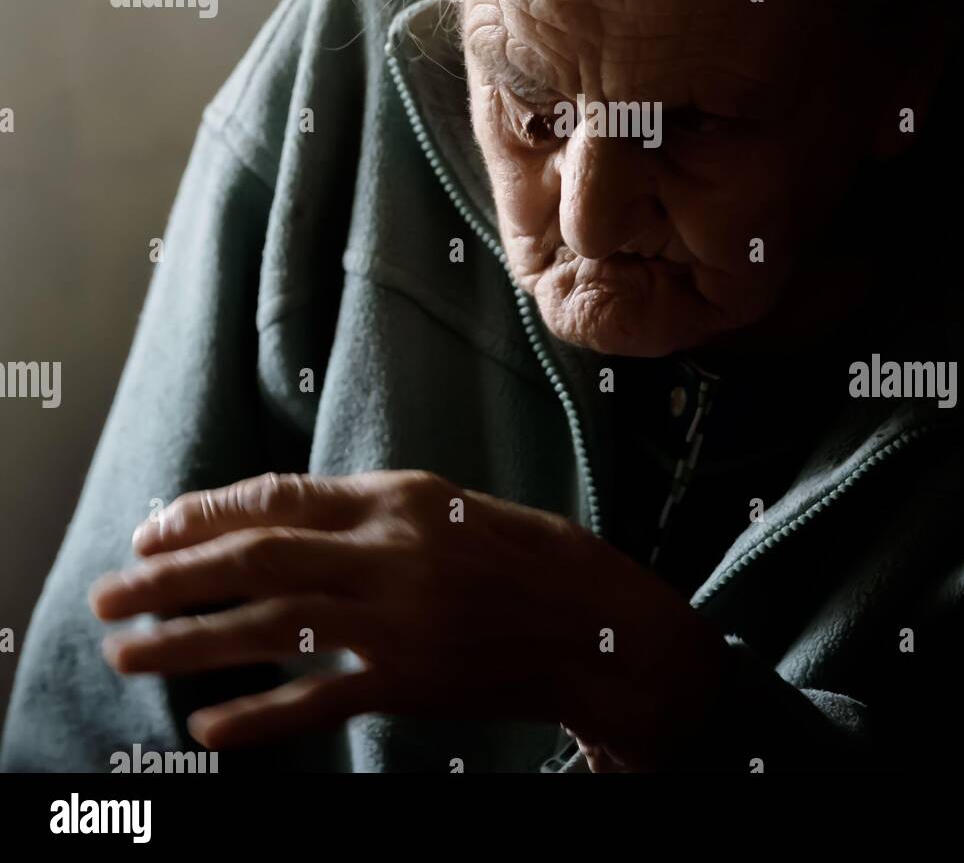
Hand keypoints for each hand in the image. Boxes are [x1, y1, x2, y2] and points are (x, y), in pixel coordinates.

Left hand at [89, 470, 728, 767]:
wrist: (594, 622)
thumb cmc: (520, 553)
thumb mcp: (446, 504)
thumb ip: (369, 511)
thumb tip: (281, 521)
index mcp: (399, 497)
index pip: (279, 497)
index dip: (205, 514)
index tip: (150, 528)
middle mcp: (390, 552)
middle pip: (257, 559)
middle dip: (172, 576)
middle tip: (109, 592)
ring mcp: (397, 620)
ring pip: (271, 627)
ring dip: (190, 641)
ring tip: (128, 653)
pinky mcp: (409, 681)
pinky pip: (317, 701)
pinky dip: (257, 715)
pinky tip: (207, 725)